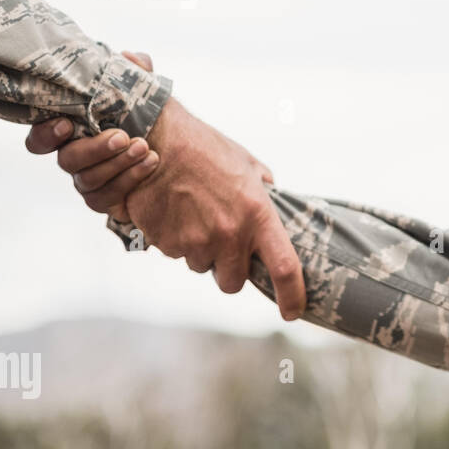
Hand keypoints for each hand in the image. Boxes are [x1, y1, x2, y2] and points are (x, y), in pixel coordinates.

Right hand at [25, 51, 163, 220]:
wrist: (180, 155)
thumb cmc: (151, 120)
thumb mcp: (144, 95)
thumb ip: (134, 75)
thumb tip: (130, 57)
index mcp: (74, 131)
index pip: (42, 138)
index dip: (46, 134)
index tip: (68, 124)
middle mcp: (75, 157)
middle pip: (67, 159)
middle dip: (94, 148)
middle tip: (121, 136)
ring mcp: (88, 181)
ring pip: (88, 179)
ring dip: (118, 162)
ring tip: (144, 147)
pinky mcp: (106, 200)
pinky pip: (105, 197)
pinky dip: (130, 178)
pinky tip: (151, 162)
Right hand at [25, 52, 303, 320]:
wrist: (156, 136)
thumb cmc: (206, 148)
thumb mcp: (248, 165)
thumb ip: (265, 191)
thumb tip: (275, 203)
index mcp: (259, 215)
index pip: (285, 269)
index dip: (292, 296)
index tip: (292, 312)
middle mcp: (230, 234)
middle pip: (232, 282)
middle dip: (228, 270)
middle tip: (222, 242)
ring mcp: (195, 241)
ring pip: (200, 266)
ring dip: (200, 250)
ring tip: (194, 213)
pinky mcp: (165, 242)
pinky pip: (174, 253)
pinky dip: (175, 239)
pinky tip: (174, 210)